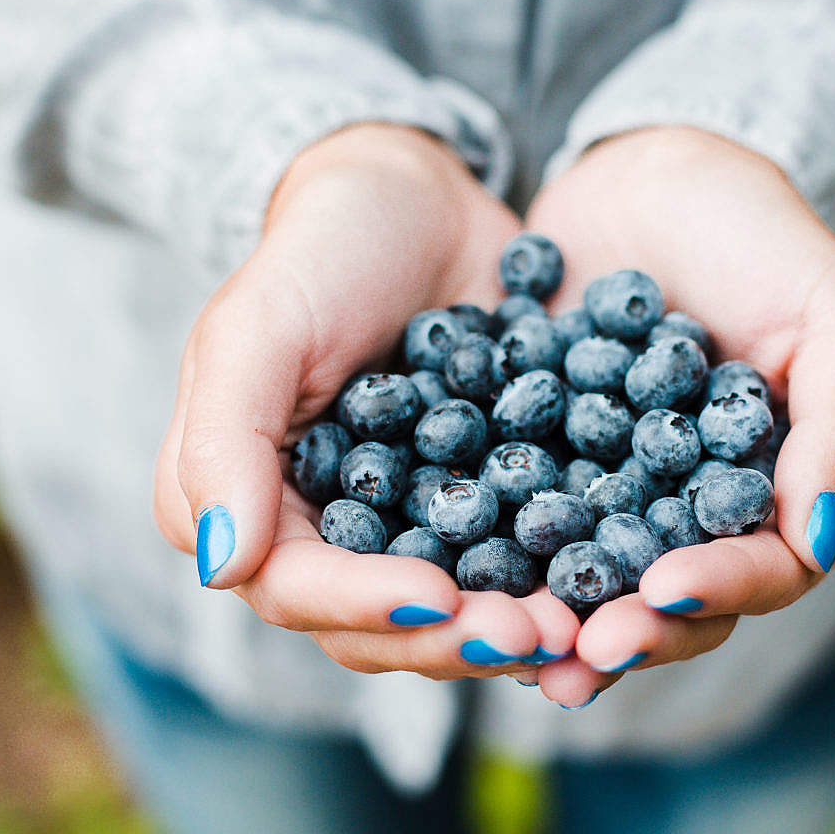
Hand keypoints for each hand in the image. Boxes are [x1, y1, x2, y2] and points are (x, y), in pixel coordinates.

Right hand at [153, 124, 579, 678]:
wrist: (420, 195)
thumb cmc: (323, 246)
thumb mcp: (259, 323)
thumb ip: (223, 440)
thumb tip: (221, 568)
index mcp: (247, 507)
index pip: (297, 589)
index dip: (367, 605)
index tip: (442, 601)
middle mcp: (323, 538)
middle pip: (381, 625)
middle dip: (455, 638)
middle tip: (538, 635)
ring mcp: (408, 529)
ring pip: (454, 611)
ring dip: (513, 627)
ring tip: (582, 627)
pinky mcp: (482, 510)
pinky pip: (514, 563)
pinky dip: (557, 580)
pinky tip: (613, 588)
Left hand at [520, 126, 834, 706]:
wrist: (643, 166)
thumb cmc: (757, 230)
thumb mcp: (834, 309)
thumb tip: (824, 543)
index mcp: (786, 490)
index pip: (769, 569)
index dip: (721, 588)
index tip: (664, 587)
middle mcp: (700, 512)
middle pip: (676, 601)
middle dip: (633, 630)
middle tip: (581, 649)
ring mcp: (618, 497)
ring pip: (596, 583)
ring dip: (560, 619)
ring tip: (515, 647)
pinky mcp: (542, 470)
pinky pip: (518, 527)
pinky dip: (492, 556)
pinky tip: (449, 579)